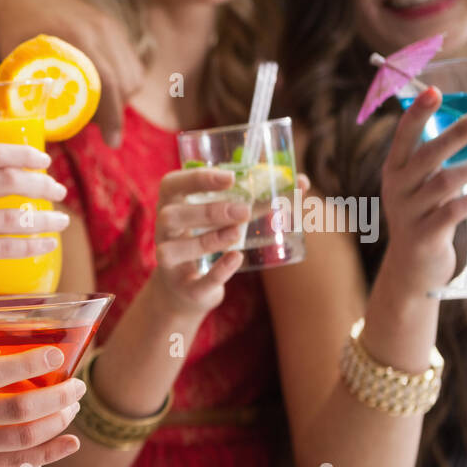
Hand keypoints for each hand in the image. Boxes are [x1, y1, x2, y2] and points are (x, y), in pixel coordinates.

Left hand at [0, 0, 143, 147]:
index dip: (112, 115)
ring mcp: (110, 25)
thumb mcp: (12, 60)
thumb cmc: (14, 31)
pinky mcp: (114, 27)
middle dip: (116, 111)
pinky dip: (124, 81)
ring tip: (94, 106)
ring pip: (133, 74)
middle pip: (126, 81)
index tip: (111, 142)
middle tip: (96, 127)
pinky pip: (132, 62)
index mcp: (76, 36)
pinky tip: (103, 89)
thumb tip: (34, 133)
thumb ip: (22, 92)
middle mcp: (100, 28)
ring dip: (121, 97)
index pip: (107, 81)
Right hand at [0, 144, 68, 303]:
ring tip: (62, 221)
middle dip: (42, 185)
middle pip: (7, 180)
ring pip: (11, 217)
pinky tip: (48, 244)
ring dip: (45, 219)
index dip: (24, 154)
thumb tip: (19, 173)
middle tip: (59, 193)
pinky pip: (5, 247)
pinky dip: (32, 246)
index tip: (46, 162)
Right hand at [0, 346, 84, 466]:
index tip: (56, 352)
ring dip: (56, 421)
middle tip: (76, 382)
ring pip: (22, 437)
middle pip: (17, 409)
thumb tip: (1, 354)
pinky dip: (47, 453)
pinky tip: (70, 442)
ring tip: (72, 406)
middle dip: (56, 396)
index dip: (28, 363)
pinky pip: (14, 461)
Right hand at [150, 168, 248, 314]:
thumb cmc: (210, 239)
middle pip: (172, 215)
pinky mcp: (183, 288)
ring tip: (238, 233)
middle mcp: (163, 232)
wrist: (188, 288)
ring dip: (210, 239)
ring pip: (176, 248)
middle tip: (244, 211)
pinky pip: (197, 280)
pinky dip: (218, 270)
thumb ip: (258, 199)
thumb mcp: (226, 218)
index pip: (172, 184)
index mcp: (172, 205)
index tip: (230, 177)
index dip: (197, 178)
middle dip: (209, 212)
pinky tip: (236, 259)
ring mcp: (168, 262)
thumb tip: (303, 182)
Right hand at [379, 86, 466, 295]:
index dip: (418, 114)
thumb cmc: (423, 216)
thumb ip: (435, 160)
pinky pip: (453, 212)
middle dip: (461, 131)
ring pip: (446, 181)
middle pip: (428, 155)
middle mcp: (397, 189)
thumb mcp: (420, 186)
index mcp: (394, 171)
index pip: (403, 137)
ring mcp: (409, 213)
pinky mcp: (424, 235)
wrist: (411, 268)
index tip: (435, 91)